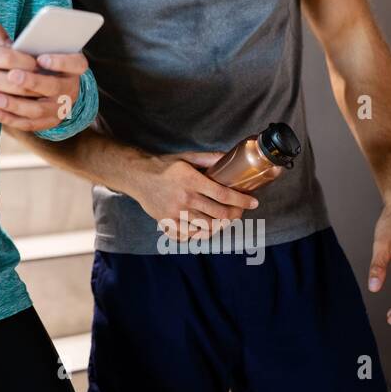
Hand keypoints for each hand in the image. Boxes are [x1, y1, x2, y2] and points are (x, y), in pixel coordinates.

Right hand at [0, 25, 41, 126]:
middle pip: (18, 81)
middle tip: (47, 81)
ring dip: (30, 98)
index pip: (11, 57)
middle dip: (36, 82)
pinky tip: (24, 106)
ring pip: (14, 100)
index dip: (29, 61)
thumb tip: (15, 40)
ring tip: (40, 94)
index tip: (39, 63)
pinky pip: (3, 111)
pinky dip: (15, 109)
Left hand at [0, 49, 87, 132]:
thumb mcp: (44, 50)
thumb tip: (10, 44)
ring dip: (16, 104)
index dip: (60, 62)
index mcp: (73, 68)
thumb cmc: (41, 61)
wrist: (52, 88)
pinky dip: (11, 118)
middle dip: (32, 81)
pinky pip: (29, 124)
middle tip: (12, 75)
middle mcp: (70, 89)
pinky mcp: (48, 122)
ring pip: (39, 109)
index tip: (41, 58)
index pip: (76, 64)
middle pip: (54, 87)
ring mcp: (60, 108)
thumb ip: (32, 45)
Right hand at [121, 152, 256, 239]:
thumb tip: (229, 157)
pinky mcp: (167, 222)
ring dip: (221, 225)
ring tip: (227, 220)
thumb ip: (208, 159)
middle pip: (219, 213)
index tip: (253, 202)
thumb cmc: (163, 165)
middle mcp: (185, 198)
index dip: (241, 200)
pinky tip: (208, 228)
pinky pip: (189, 235)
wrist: (137, 176)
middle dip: (235, 214)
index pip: (223, 194)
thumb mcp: (186, 157)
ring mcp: (175, 213)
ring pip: (207, 226)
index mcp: (191, 181)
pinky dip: (202, 234)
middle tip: (241, 211)